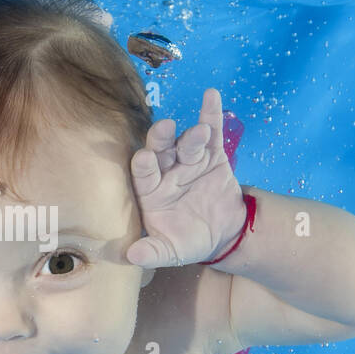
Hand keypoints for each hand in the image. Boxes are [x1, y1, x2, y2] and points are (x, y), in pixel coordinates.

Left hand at [126, 88, 246, 269]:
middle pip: (161, 150)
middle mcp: (166, 171)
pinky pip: (212, 132)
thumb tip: (132, 258)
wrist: (222, 235)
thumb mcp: (170, 252)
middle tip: (164, 128)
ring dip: (192, 135)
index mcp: (150, 192)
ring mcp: (189, 160)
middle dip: (160, 139)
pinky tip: (211, 95)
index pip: (143, 175)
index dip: (143, 166)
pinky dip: (212, 114)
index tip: (144, 158)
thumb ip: (152, 252)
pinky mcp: (213, 155)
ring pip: (188, 143)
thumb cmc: (187, 241)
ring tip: (200, 131)